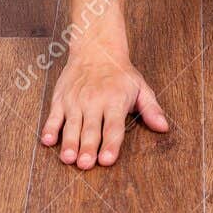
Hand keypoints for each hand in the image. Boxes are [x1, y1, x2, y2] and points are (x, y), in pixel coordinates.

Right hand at [40, 49, 168, 169]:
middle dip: (88, 148)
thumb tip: (164, 127)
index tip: (108, 160)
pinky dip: (50, 128)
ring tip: (68, 158)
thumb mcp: (140, 87)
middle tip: (86, 165)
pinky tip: (48, 141)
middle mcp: (94, 101)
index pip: (114, 126)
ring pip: (72, 125)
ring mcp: (75, 101)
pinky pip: (54, 116)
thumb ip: (151, 109)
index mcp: (115, 100)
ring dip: (70, 143)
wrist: (96, 48)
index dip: (111, 144)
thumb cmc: (120, 72)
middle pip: (91, 129)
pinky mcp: (61, 99)